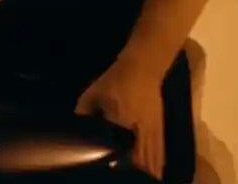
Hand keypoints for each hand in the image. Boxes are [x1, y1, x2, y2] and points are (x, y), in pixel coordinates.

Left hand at [75, 58, 164, 180]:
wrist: (143, 65)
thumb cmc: (117, 79)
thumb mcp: (94, 93)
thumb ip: (84, 111)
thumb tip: (76, 128)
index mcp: (123, 122)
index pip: (121, 150)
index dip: (118, 163)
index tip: (111, 169)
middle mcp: (142, 130)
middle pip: (141, 159)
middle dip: (135, 170)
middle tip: (124, 175)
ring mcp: (154, 129)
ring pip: (153, 157)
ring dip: (147, 168)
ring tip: (142, 178)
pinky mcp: (160, 127)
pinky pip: (160, 150)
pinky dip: (157, 161)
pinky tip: (155, 171)